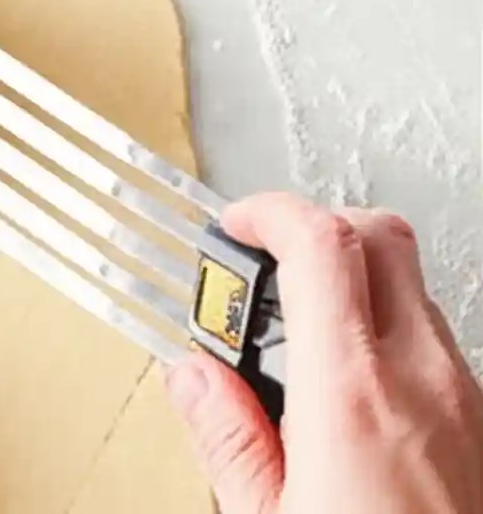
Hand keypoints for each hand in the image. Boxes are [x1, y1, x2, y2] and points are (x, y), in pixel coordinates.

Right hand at [167, 192, 482, 512]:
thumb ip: (226, 436)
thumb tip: (193, 376)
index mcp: (352, 395)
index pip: (322, 245)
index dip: (271, 211)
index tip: (236, 224)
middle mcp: (422, 379)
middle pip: (380, 239)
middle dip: (314, 228)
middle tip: (263, 269)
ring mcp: (465, 396)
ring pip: (409, 289)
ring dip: (349, 285)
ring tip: (293, 341)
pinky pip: (431, 341)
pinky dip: (380, 332)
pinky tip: (342, 388)